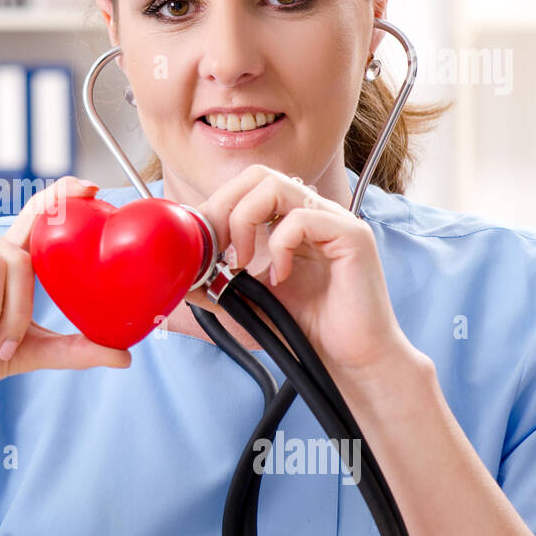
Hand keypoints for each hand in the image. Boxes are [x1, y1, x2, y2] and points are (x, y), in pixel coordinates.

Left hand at [184, 163, 413, 381]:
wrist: (349, 361)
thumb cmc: (307, 330)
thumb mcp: (251, 300)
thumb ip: (221, 282)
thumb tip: (182, 278)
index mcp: (292, 222)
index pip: (247, 188)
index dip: (216, 209)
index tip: (201, 246)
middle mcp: (314, 213)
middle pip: (259, 175)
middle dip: (225, 207)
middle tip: (216, 248)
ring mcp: (335, 221)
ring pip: (276, 186)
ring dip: (244, 222)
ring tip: (241, 263)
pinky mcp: (353, 237)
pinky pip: (302, 218)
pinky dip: (279, 246)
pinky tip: (279, 277)